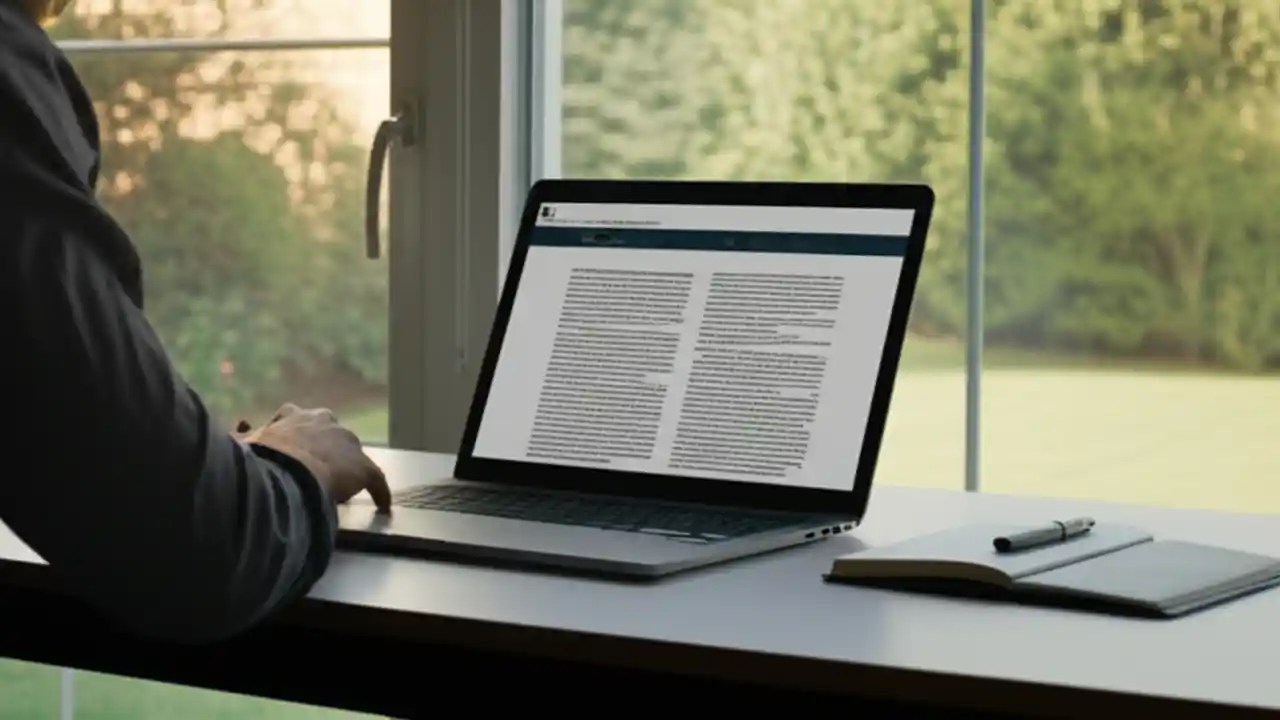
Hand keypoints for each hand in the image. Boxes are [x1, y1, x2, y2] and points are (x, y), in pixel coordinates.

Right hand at [239, 403, 391, 512]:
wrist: (286, 469)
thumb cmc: (259, 457)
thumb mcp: (241, 445)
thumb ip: (241, 437)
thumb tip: (238, 429)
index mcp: (294, 416)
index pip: (295, 418)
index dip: (293, 434)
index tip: (287, 446)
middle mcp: (324, 421)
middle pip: (328, 431)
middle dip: (324, 446)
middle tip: (317, 466)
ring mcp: (347, 443)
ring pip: (351, 454)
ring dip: (347, 468)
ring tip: (344, 485)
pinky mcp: (364, 468)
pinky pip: (376, 481)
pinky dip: (379, 492)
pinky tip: (383, 504)